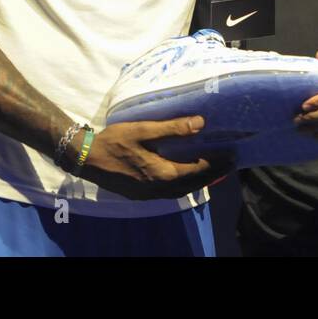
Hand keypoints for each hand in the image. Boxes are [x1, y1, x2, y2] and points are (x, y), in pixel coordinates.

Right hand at [76, 117, 232, 200]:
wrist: (85, 158)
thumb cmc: (114, 141)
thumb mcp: (143, 130)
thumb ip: (172, 128)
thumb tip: (201, 123)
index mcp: (162, 174)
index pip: (197, 170)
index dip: (216, 163)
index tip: (232, 154)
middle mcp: (159, 189)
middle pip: (194, 184)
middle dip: (213, 173)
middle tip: (230, 162)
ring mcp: (150, 195)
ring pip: (183, 190)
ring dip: (200, 180)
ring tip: (215, 169)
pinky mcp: (143, 194)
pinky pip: (172, 192)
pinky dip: (185, 184)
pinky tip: (188, 175)